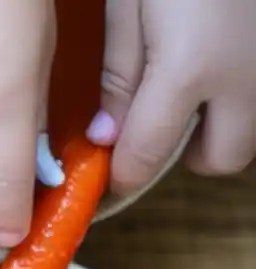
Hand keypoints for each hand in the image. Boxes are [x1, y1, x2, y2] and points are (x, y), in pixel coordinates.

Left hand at [89, 0, 255, 193]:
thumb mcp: (129, 7)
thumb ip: (120, 76)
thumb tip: (107, 135)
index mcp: (188, 70)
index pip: (148, 154)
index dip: (122, 171)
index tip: (108, 166)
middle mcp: (244, 79)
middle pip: (221, 159)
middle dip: (186, 153)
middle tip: (157, 124)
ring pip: (254, 131)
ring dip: (222, 127)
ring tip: (190, 91)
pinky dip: (243, 97)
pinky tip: (218, 63)